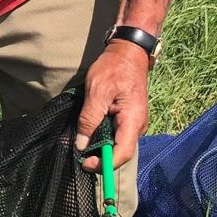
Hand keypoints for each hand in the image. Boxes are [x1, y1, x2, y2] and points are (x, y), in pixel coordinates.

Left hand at [74, 42, 149, 171]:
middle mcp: (137, 126)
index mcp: (133, 120)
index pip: (122, 154)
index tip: (85, 163)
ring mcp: (134, 123)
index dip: (104, 164)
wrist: (129, 52)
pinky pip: (116, 136)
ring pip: (117, 145)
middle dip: (100, 158)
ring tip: (82, 145)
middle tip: (79, 156)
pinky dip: (103, 138)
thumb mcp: (97, 92)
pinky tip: (90, 134)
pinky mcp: (128, 119)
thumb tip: (81, 145)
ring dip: (100, 149)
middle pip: (120, 153)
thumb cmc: (114, 68)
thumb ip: (89, 120)